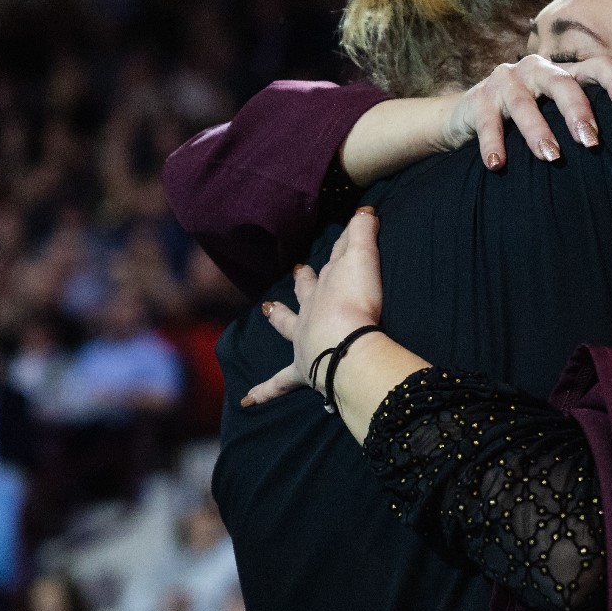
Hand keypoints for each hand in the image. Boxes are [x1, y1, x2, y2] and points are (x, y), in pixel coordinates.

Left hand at [244, 207, 385, 407]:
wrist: (344, 345)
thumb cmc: (356, 304)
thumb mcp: (364, 260)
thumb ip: (364, 233)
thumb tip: (363, 210)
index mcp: (324, 290)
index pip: (330, 267)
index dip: (337, 252)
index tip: (333, 245)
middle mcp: (309, 314)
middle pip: (302, 294)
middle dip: (300, 283)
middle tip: (297, 272)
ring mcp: (304, 343)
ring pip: (286, 328)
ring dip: (279, 319)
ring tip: (267, 312)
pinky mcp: (304, 372)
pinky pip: (278, 384)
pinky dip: (263, 392)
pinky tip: (247, 400)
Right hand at [442, 55, 611, 168]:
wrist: (468, 116)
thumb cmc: (525, 121)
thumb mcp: (555, 114)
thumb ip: (582, 121)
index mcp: (562, 72)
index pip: (596, 66)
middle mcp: (536, 70)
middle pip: (561, 82)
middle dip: (577, 111)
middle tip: (591, 142)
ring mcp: (505, 81)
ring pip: (524, 103)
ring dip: (538, 131)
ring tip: (552, 157)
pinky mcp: (478, 99)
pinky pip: (487, 123)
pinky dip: (493, 143)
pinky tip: (497, 164)